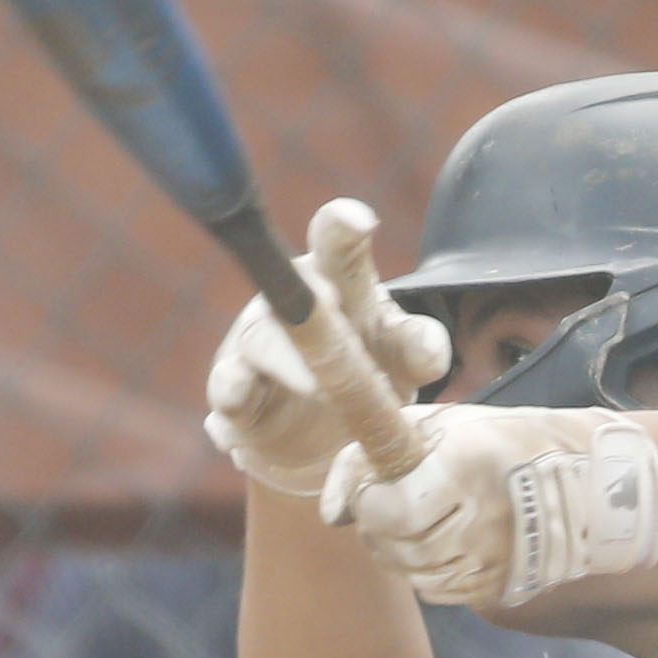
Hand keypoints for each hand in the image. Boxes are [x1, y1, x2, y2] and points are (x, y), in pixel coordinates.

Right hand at [203, 199, 449, 495]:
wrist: (328, 437)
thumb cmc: (369, 376)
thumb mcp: (401, 361)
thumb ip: (417, 347)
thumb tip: (429, 347)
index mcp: (338, 281)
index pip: (338, 245)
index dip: (343, 228)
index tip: (357, 220)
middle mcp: (290, 304)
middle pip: (289, 286)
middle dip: (304, 290)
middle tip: (330, 300)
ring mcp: (256, 347)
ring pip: (260, 339)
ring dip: (285, 359)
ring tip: (316, 386)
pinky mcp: (235, 397)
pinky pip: (228, 388)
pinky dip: (233, 390)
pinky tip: (236, 393)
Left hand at [320, 403, 657, 606]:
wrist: (588, 480)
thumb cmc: (501, 442)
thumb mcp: (438, 426)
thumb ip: (371, 458)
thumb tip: (331, 514)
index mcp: (466, 466)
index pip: (390, 508)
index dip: (368, 503)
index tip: (372, 490)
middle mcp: (483, 517)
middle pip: (398, 545)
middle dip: (378, 529)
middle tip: (387, 508)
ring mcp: (496, 558)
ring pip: (414, 574)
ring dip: (398, 552)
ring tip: (414, 524)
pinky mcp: (502, 586)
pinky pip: (439, 591)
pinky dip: (425, 572)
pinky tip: (439, 545)